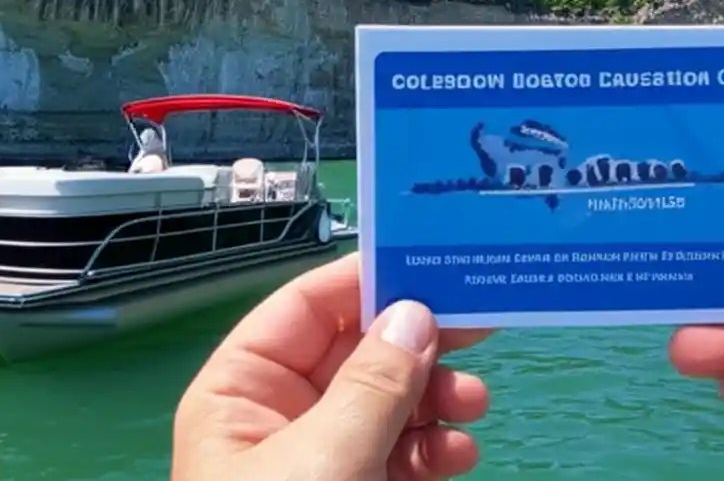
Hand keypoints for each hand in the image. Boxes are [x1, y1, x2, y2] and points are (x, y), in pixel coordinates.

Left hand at [171, 252, 492, 479]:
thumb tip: (414, 313)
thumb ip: (371, 386)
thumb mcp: (320, 462)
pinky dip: (433, 452)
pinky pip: (401, 457)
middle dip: (416, 345)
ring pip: (388, 404)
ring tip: (474, 404)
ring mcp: (323, 461)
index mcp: (241, 391)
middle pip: (356, 353)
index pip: (304, 310)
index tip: (432, 263)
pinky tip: (460, 455)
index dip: (364, 281)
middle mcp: (281, 416)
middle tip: (481, 327)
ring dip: (436, 399)